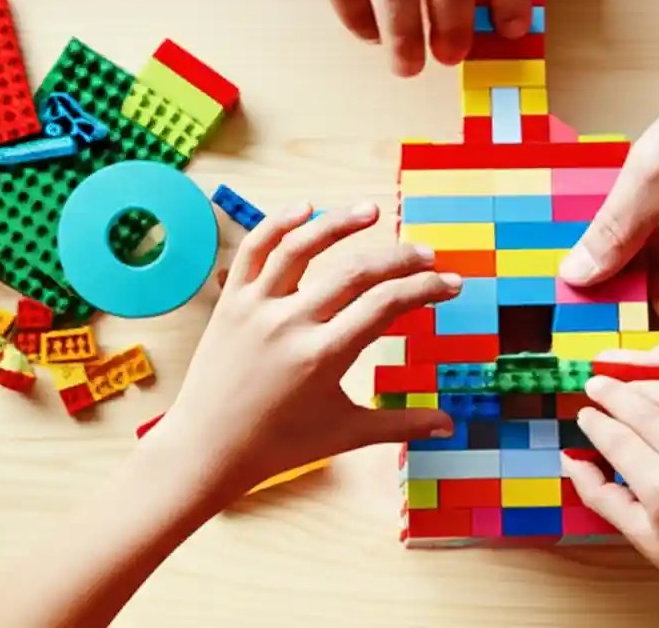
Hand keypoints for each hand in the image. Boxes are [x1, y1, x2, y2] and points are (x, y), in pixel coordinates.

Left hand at [146, 202, 462, 498]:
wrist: (207, 449)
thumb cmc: (279, 445)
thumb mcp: (345, 434)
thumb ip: (401, 426)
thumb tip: (449, 426)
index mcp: (323, 356)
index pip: (386, 306)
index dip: (425, 289)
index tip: (451, 283)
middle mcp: (291, 324)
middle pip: (355, 272)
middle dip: (400, 259)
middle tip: (428, 254)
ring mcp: (257, 308)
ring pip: (301, 247)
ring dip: (340, 223)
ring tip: (373, 210)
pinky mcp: (231, 301)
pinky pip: (254, 250)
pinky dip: (278, 224)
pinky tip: (306, 209)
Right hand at [563, 378, 658, 625]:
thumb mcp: (641, 536)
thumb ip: (600, 494)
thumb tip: (571, 459)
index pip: (619, 440)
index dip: (596, 422)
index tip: (585, 413)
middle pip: (647, 411)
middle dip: (615, 394)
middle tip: (597, 384)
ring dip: (652, 386)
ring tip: (632, 386)